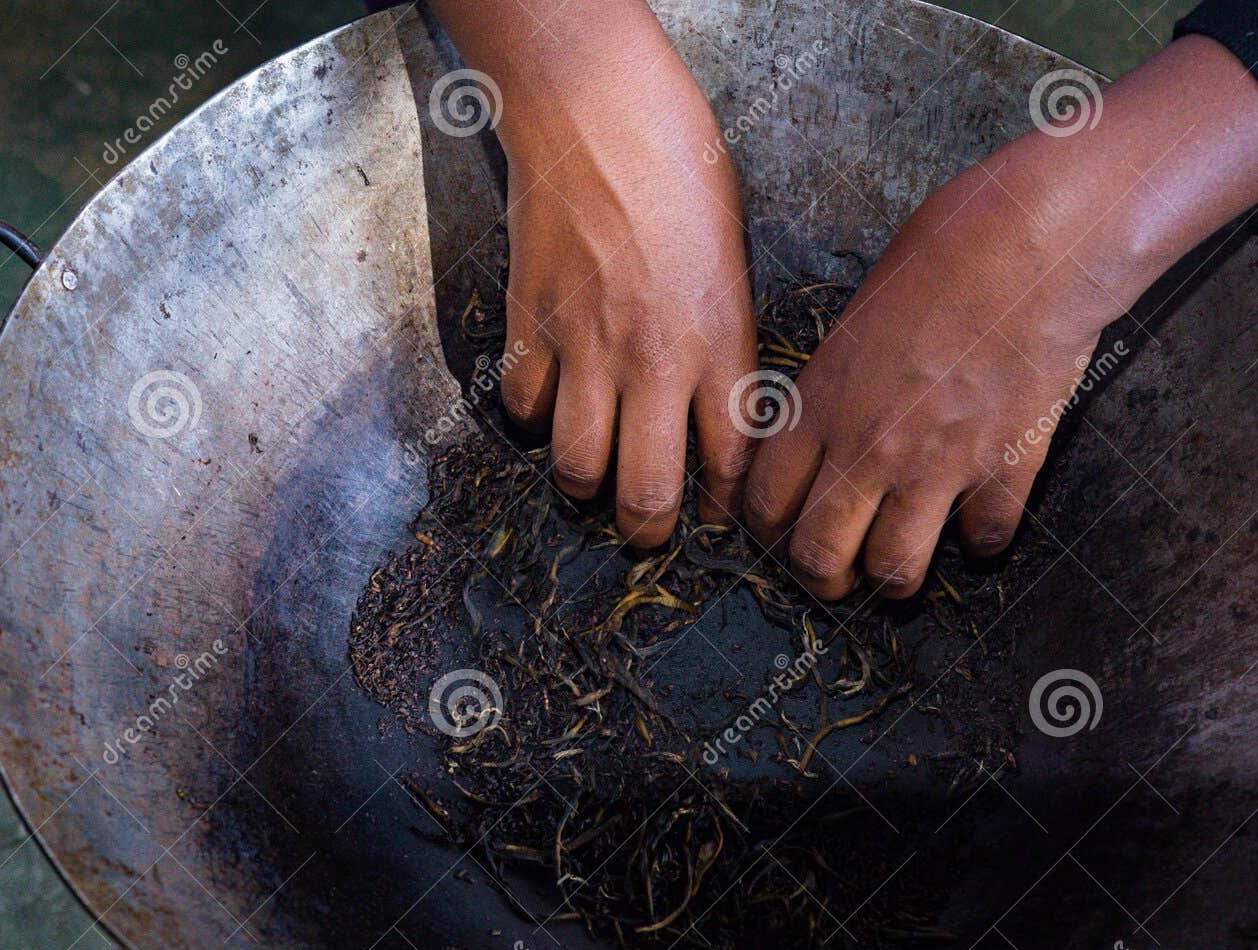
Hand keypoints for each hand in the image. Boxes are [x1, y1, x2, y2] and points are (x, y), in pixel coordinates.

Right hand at [430, 0, 756, 546]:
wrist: (595, 113)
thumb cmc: (679, 168)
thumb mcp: (732, 260)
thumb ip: (723, 341)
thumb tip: (715, 405)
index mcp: (719, 341)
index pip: (729, 463)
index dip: (724, 506)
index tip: (718, 516)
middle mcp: (655, 360)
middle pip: (645, 492)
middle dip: (648, 529)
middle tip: (647, 529)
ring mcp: (586, 348)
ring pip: (577, 466)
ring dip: (585, 484)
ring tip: (593, 477)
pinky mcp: (531, 326)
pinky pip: (524, 408)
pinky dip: (534, 418)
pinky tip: (550, 402)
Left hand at [744, 34, 1257, 598]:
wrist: (1036, 246)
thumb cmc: (948, 251)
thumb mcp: (861, 311)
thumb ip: (839, 378)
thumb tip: (832, 410)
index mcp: (822, 403)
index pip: (765, 501)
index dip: (768, 531)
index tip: (783, 534)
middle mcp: (867, 446)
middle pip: (818, 554)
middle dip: (820, 577)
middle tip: (836, 576)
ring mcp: (936, 465)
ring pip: (894, 569)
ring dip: (895, 579)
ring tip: (901, 570)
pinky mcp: (1003, 470)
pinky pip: (985, 540)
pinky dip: (982, 543)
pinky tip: (980, 527)